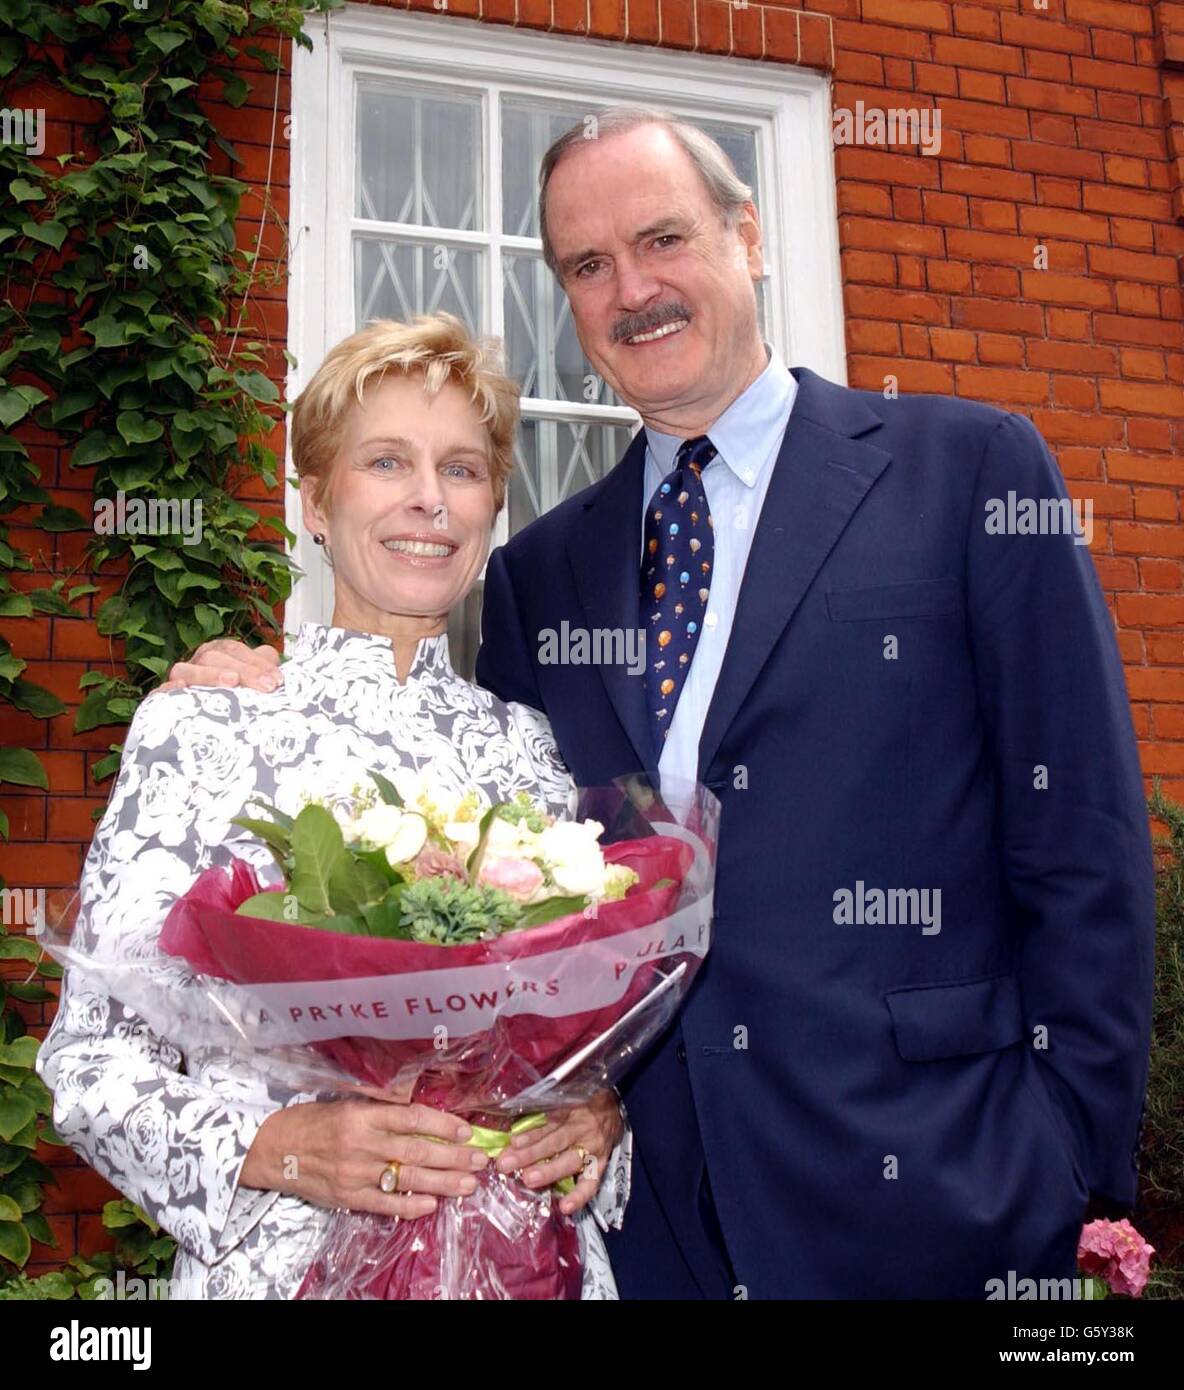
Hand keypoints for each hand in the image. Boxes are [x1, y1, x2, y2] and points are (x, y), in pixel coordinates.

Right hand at [155, 638, 281, 693]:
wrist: (211, 727)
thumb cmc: (238, 698)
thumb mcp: (254, 681)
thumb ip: (264, 667)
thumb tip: (274, 665)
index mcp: (218, 653)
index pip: (235, 650)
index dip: (257, 663)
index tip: (277, 681)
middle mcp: (197, 662)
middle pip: (214, 657)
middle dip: (244, 670)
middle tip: (266, 687)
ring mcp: (179, 680)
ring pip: (185, 669)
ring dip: (209, 674)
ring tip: (232, 682)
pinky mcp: (163, 700)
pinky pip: (159, 692)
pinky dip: (168, 689)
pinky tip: (180, 688)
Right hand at [239, 1099, 488, 1219]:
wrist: (273, 1149)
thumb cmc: (313, 1120)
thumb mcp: (346, 1101)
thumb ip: (381, 1105)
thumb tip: (419, 1104)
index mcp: (362, 1115)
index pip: (411, 1118)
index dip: (443, 1124)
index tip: (467, 1130)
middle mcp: (361, 1143)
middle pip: (417, 1151)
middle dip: (453, 1157)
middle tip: (480, 1161)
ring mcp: (355, 1172)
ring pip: (407, 1178)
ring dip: (442, 1183)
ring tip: (469, 1184)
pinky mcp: (347, 1196)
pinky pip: (384, 1204)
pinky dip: (409, 1206)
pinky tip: (432, 1206)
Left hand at [495, 1091, 623, 1216]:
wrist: (612, 1110)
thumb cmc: (580, 1106)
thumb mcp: (563, 1101)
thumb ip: (540, 1114)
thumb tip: (509, 1129)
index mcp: (570, 1110)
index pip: (548, 1122)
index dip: (529, 1132)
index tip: (511, 1142)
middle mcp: (582, 1128)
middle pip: (555, 1141)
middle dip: (530, 1154)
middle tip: (507, 1164)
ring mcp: (593, 1148)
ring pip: (570, 1161)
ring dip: (549, 1171)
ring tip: (529, 1180)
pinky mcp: (601, 1164)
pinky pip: (591, 1183)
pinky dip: (579, 1196)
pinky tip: (565, 1207)